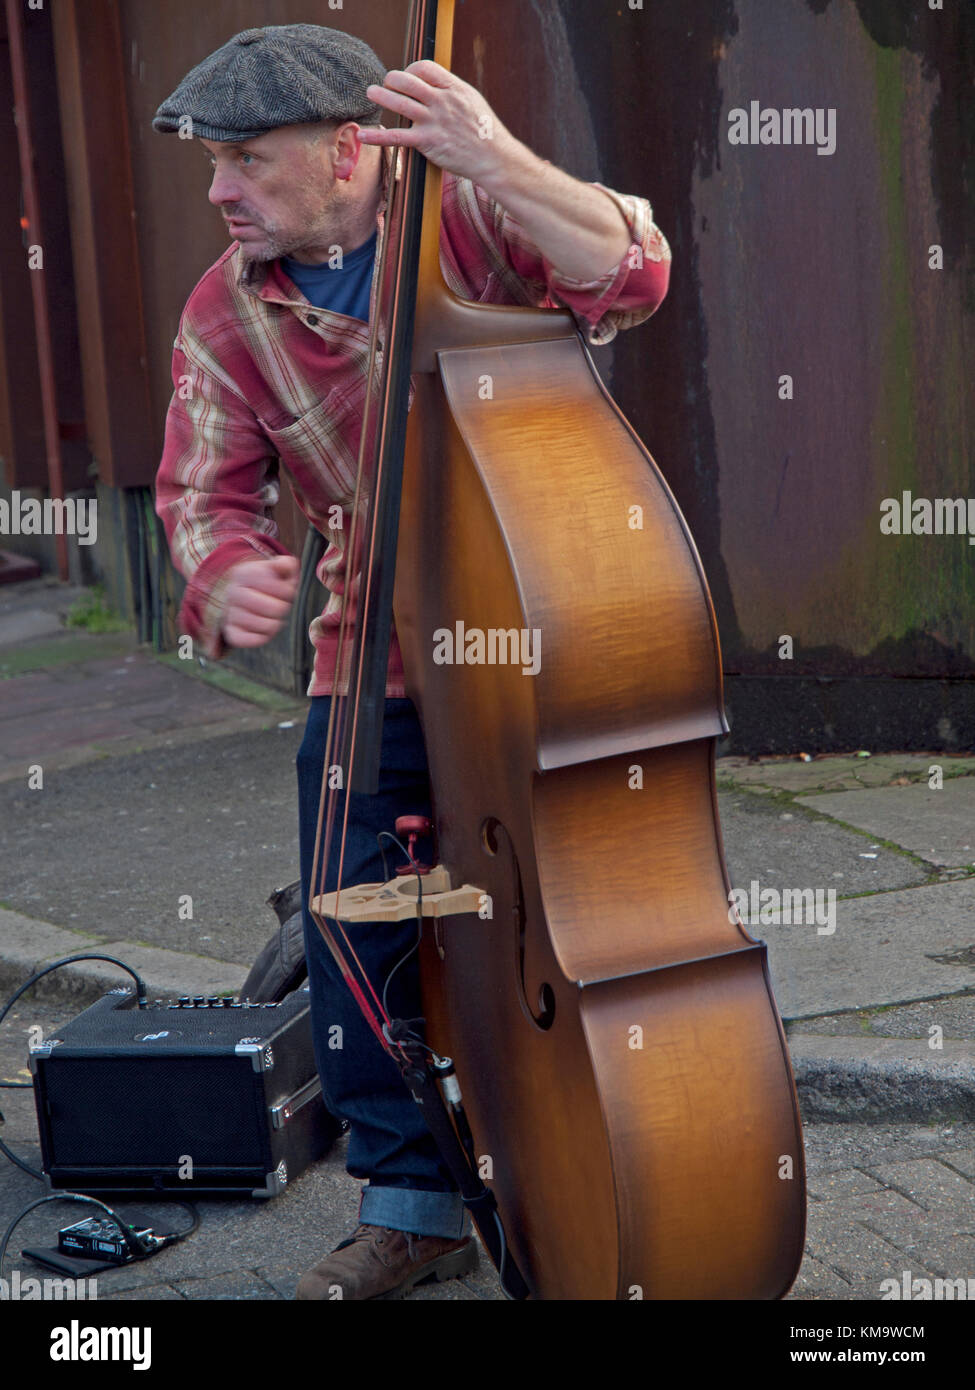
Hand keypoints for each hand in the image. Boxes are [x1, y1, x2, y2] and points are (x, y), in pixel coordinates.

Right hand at [222, 554, 298, 648]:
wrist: (243, 597)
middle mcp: (233, 592)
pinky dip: (261, 637)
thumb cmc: (267, 583)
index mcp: (244, 573)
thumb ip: (285, 564)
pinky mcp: (230, 632)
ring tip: (273, 617)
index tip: (287, 590)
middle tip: (281, 605)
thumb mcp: (277, 569)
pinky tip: (264, 629)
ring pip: (264, 626)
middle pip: (273, 608)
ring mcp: (229, 612)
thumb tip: (285, 565)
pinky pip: (246, 640)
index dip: (287, 590)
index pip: (275, 585)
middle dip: (283, 608)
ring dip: (275, 623)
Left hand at [358, 60, 513, 185]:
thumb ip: (451, 92)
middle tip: (386, 85)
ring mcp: (433, 121)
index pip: (424, 68)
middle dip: (392, 79)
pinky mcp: (428, 143)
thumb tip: (434, 85)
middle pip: (407, 80)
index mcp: (453, 88)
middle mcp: (442, 101)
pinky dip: (378, 136)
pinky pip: (397, 138)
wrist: (494, 158)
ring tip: (371, 93)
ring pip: (399, 103)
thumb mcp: (471, 102)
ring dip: (381, 96)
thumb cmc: (484, 131)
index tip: (406, 78)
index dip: (410, 69)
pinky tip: (363, 135)